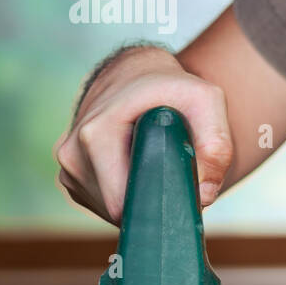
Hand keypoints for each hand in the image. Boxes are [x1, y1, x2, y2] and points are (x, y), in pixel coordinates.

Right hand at [54, 46, 234, 223]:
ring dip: (140, 198)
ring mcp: (69, 166)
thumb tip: (203, 195)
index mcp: (94, 135)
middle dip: (152, 202)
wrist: (136, 74)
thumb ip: (216, 146)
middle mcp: (72, 152)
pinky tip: (141, 170)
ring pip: (109, 209)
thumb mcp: (207, 102)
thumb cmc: (173, 88)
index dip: (158, 205)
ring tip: (158, 168)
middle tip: (177, 177)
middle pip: (116, 209)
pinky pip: (103, 203)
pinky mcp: (72, 175)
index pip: (121, 202)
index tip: (182, 193)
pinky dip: (128, 195)